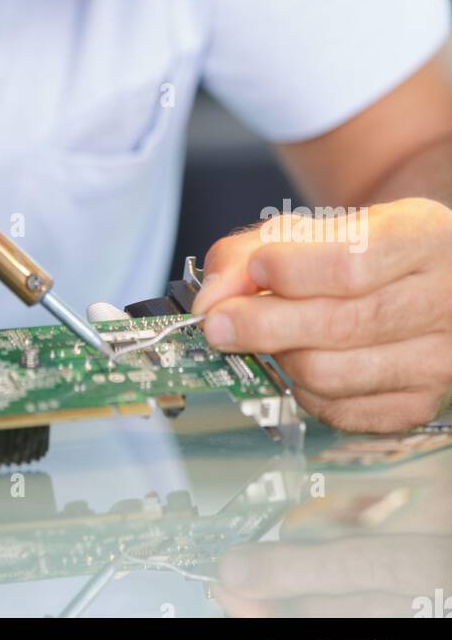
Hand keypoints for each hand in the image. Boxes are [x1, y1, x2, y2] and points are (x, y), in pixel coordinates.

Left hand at [191, 198, 451, 431]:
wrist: (418, 279)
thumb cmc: (363, 248)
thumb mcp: (315, 228)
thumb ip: (252, 250)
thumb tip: (210, 299)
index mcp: (424, 238)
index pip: (352, 264)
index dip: (292, 271)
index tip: (255, 269)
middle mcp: (442, 302)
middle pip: (339, 325)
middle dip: (263, 324)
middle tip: (218, 322)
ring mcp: (436, 361)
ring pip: (332, 374)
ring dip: (281, 356)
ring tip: (266, 336)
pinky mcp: (419, 405)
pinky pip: (340, 411)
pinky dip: (302, 390)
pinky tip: (298, 361)